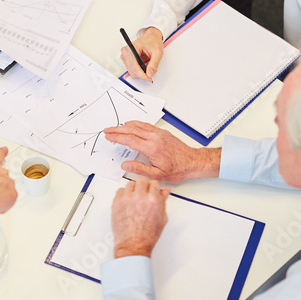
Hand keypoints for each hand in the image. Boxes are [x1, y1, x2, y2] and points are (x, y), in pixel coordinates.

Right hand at [103, 121, 219, 182]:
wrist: (193, 162)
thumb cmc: (178, 169)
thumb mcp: (157, 175)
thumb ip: (139, 169)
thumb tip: (125, 165)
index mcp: (152, 148)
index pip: (129, 140)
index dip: (117, 137)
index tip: (109, 136)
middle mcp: (155, 138)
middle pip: (131, 129)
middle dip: (117, 129)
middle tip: (107, 130)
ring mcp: (159, 133)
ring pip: (139, 125)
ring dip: (125, 125)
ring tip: (116, 127)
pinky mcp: (163, 132)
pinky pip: (146, 125)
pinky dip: (136, 124)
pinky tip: (132, 125)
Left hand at [111, 177, 169, 257]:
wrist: (133, 244)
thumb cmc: (147, 235)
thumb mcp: (162, 219)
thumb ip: (163, 202)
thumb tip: (165, 192)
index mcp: (153, 200)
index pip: (154, 183)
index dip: (154, 187)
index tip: (152, 190)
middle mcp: (140, 197)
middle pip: (142, 180)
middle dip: (144, 186)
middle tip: (144, 193)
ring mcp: (127, 199)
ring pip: (130, 184)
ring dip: (133, 189)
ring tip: (135, 199)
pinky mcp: (116, 203)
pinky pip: (119, 190)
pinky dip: (123, 194)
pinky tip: (127, 202)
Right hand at [120, 28, 162, 81]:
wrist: (151, 37)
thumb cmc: (153, 41)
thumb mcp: (157, 52)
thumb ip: (154, 64)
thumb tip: (150, 74)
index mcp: (132, 48)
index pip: (134, 66)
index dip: (142, 74)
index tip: (148, 78)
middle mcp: (126, 52)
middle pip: (132, 70)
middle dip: (142, 74)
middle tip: (151, 73)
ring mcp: (125, 55)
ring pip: (131, 71)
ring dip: (140, 72)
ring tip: (148, 66)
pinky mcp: (126, 59)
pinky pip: (131, 69)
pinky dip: (138, 70)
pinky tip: (143, 65)